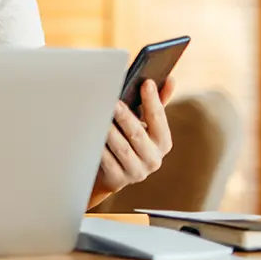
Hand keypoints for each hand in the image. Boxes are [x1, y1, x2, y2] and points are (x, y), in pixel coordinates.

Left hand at [90, 78, 174, 206]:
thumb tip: (170, 79)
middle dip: (126, 116)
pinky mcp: (118, 180)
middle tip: (114, 101)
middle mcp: (153, 159)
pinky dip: (99, 146)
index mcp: (162, 142)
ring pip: (121, 148)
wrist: (112, 172)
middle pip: (137, 134)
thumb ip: (157, 102)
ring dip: (110, 131)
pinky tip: (91, 134)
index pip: (159, 120)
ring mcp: (136, 171)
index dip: (154, 101)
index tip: (146, 83)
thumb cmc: (129, 138)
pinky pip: (106, 161)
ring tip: (99, 114)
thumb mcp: (144, 122)